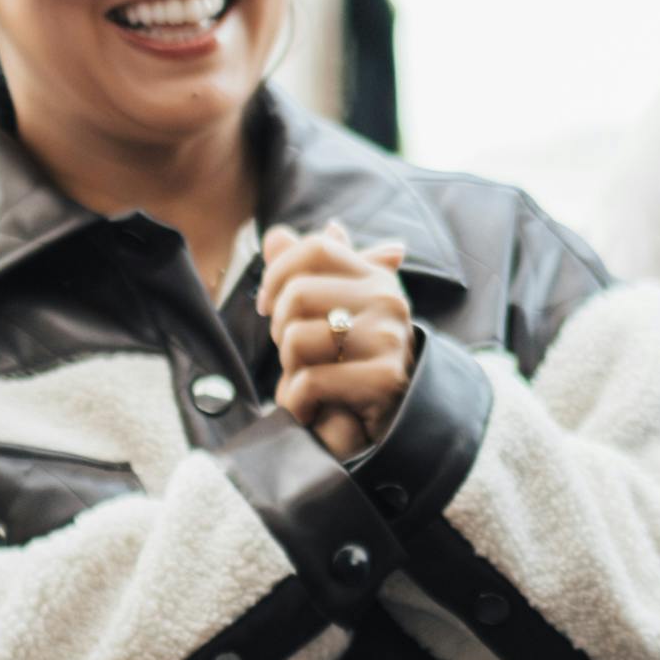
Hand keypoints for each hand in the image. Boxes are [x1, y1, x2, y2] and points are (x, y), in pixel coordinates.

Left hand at [262, 228, 420, 461]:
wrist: (393, 424)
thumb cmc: (352, 364)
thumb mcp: (328, 311)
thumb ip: (303, 272)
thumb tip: (275, 235)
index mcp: (376, 277)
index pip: (316, 248)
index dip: (278, 273)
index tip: (267, 306)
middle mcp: (388, 301)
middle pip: (297, 294)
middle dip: (280, 331)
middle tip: (294, 357)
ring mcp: (389, 339)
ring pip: (297, 338)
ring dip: (289, 371)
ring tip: (308, 383)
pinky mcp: (384, 380)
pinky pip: (311, 381)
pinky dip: (298, 403)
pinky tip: (310, 410)